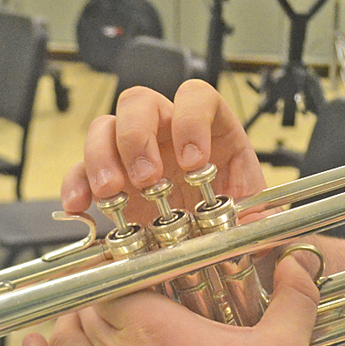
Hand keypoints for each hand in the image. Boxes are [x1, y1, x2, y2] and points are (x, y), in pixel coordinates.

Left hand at [22, 254, 320, 345]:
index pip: (120, 282)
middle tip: (112, 291)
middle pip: (90, 310)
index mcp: (158, 327)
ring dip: (68, 323)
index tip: (130, 264)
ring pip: (66, 343)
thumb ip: (294, 297)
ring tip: (77, 313)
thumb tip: (301, 258)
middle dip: (99, 297)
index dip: (122, 271)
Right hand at [61, 80, 264, 231]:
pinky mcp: (109, 178)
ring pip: (105, 127)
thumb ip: (260, 217)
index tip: (193, 161)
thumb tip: (268, 229)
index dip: (191, 120)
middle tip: (146, 177)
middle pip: (140, 102)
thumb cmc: (234, 220)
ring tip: (112, 192)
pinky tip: (80, 204)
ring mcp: (133, 152)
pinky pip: (80, 169)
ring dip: (102, 156)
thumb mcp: (255, 216)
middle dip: (137, 137)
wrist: (212, 248)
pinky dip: (76, 183)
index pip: (196, 96)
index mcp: (209, 130)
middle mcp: (167, 132)